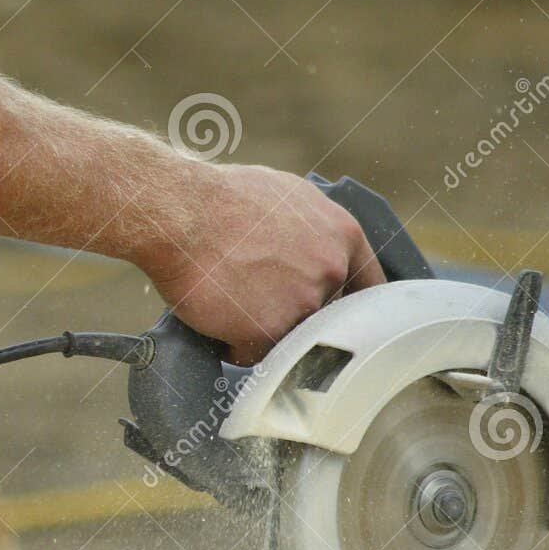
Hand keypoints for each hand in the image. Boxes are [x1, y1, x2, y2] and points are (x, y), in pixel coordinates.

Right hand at [143, 164, 386, 364]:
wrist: (178, 213)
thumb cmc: (220, 198)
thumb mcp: (287, 195)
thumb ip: (314, 230)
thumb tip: (317, 248)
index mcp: (342, 235)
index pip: (370, 284)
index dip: (354, 302)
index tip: (348, 317)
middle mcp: (329, 270)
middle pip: (325, 313)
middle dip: (297, 313)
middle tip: (263, 299)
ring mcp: (301, 304)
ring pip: (290, 336)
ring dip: (264, 330)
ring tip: (233, 301)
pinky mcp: (266, 332)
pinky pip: (254, 354)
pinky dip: (235, 344)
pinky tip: (218, 317)